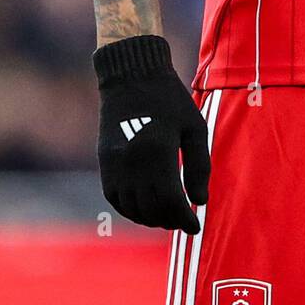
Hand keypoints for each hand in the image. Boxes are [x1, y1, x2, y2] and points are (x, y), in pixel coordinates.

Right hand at [93, 34, 210, 232]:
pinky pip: (114, 197)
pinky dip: (130, 209)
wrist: (132, 76)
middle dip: (169, 221)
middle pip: (150, 208)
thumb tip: (200, 202)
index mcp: (158, 151)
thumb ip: (199, 166)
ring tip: (167, 217)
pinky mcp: (105, 161)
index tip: (196, 228)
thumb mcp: (194, 127)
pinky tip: (145, 207)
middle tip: (184, 222)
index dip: (184, 219)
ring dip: (149, 218)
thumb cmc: (170, 100)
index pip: (170, 201)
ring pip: (130, 207)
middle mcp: (132, 161)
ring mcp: (115, 163)